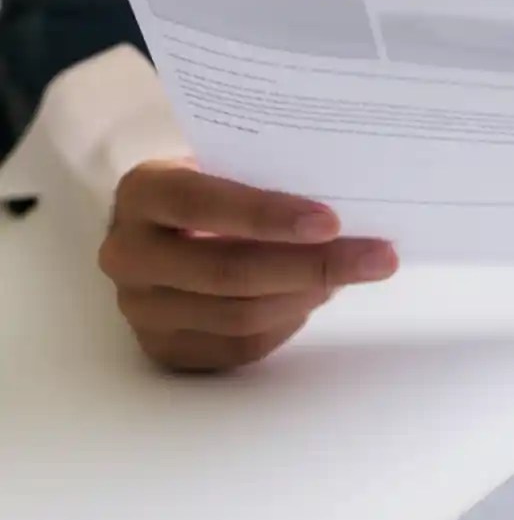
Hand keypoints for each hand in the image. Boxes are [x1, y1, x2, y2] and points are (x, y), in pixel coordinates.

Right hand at [98, 159, 398, 370]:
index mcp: (142, 193)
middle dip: (314, 265)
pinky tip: (319, 295)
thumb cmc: (212, 191)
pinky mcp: (165, 349)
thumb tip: (354, 208)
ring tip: (357, 272)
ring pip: (240, 315)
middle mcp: (128, 254)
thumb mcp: (225, 169)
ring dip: (310, 294)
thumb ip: (267, 181)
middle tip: (379, 257)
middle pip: (228, 271)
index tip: (331, 221)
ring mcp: (141, 308)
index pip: (200, 202)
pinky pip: (241, 345)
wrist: (162, 232)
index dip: (267, 214)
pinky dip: (290, 320)